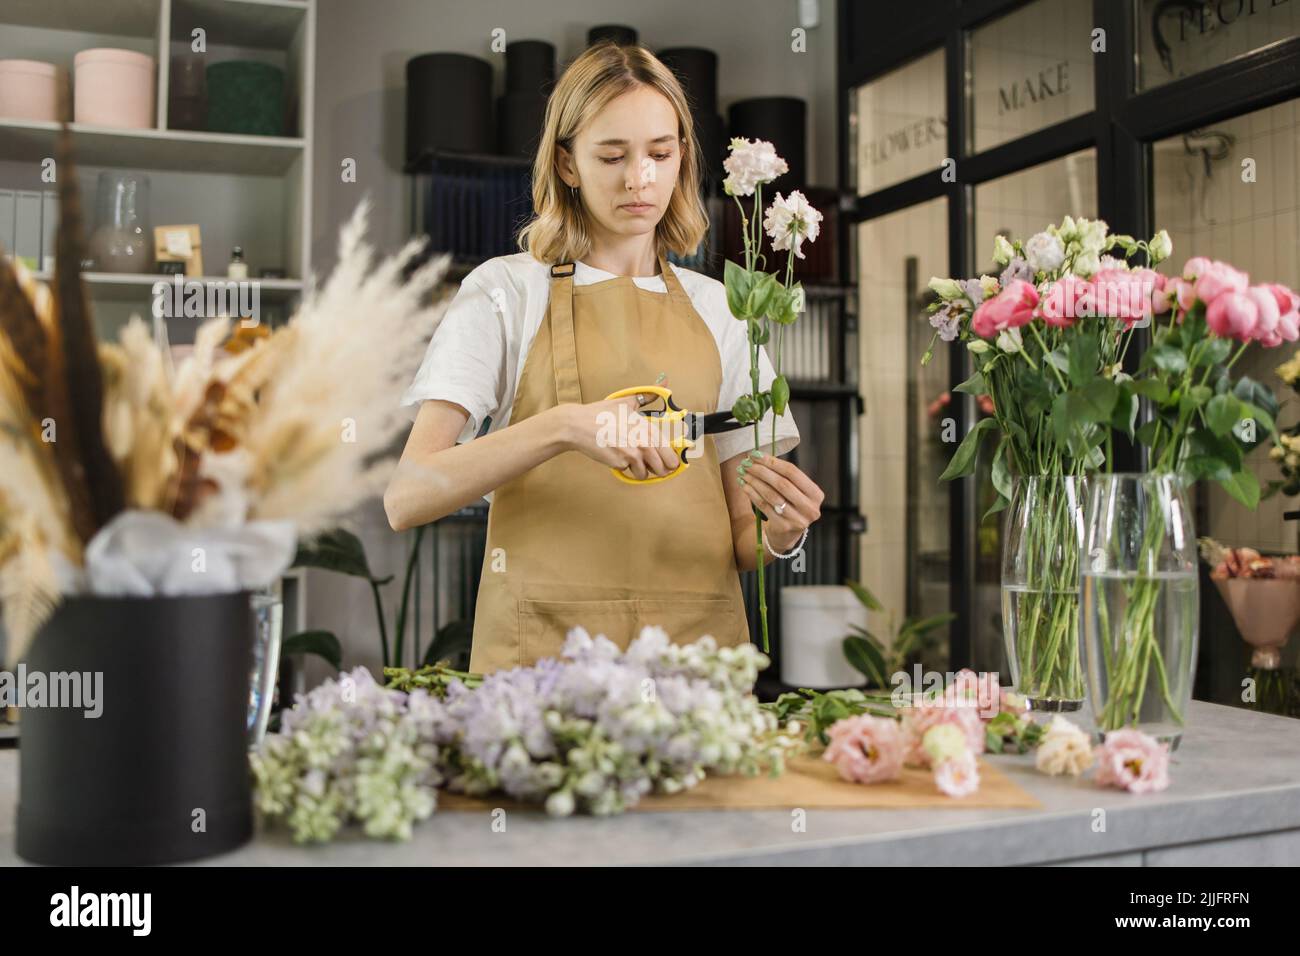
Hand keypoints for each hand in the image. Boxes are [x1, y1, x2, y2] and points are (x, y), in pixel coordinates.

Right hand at [558, 382, 681, 480]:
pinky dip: (624, 468)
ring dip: (641, 470)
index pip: (671, 454)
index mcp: (649, 429)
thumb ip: (649, 396)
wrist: (578, 425)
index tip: (669, 462)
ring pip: (645, 474)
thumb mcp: (627, 402)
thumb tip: (665, 380)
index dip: (671, 461)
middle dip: (659, 469)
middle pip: (663, 469)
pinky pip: (628, 472)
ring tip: (631, 459)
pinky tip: (616, 456)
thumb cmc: (602, 413)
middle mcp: (644, 443)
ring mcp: (632, 455)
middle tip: (651, 464)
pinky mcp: (619, 464)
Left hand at [739, 453, 823, 548]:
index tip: (756, 455)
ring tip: (743, 473)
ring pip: (772, 495)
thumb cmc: (790, 505)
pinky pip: (764, 506)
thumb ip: (783, 476)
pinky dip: (753, 494)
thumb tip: (758, 457)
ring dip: (755, 482)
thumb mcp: (795, 491)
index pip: (793, 472)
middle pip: (782, 483)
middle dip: (762, 471)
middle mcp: (810, 508)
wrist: (786, 534)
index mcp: (816, 494)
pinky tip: (745, 486)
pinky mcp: (783, 527)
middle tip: (747, 463)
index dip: (773, 462)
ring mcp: (797, 519)